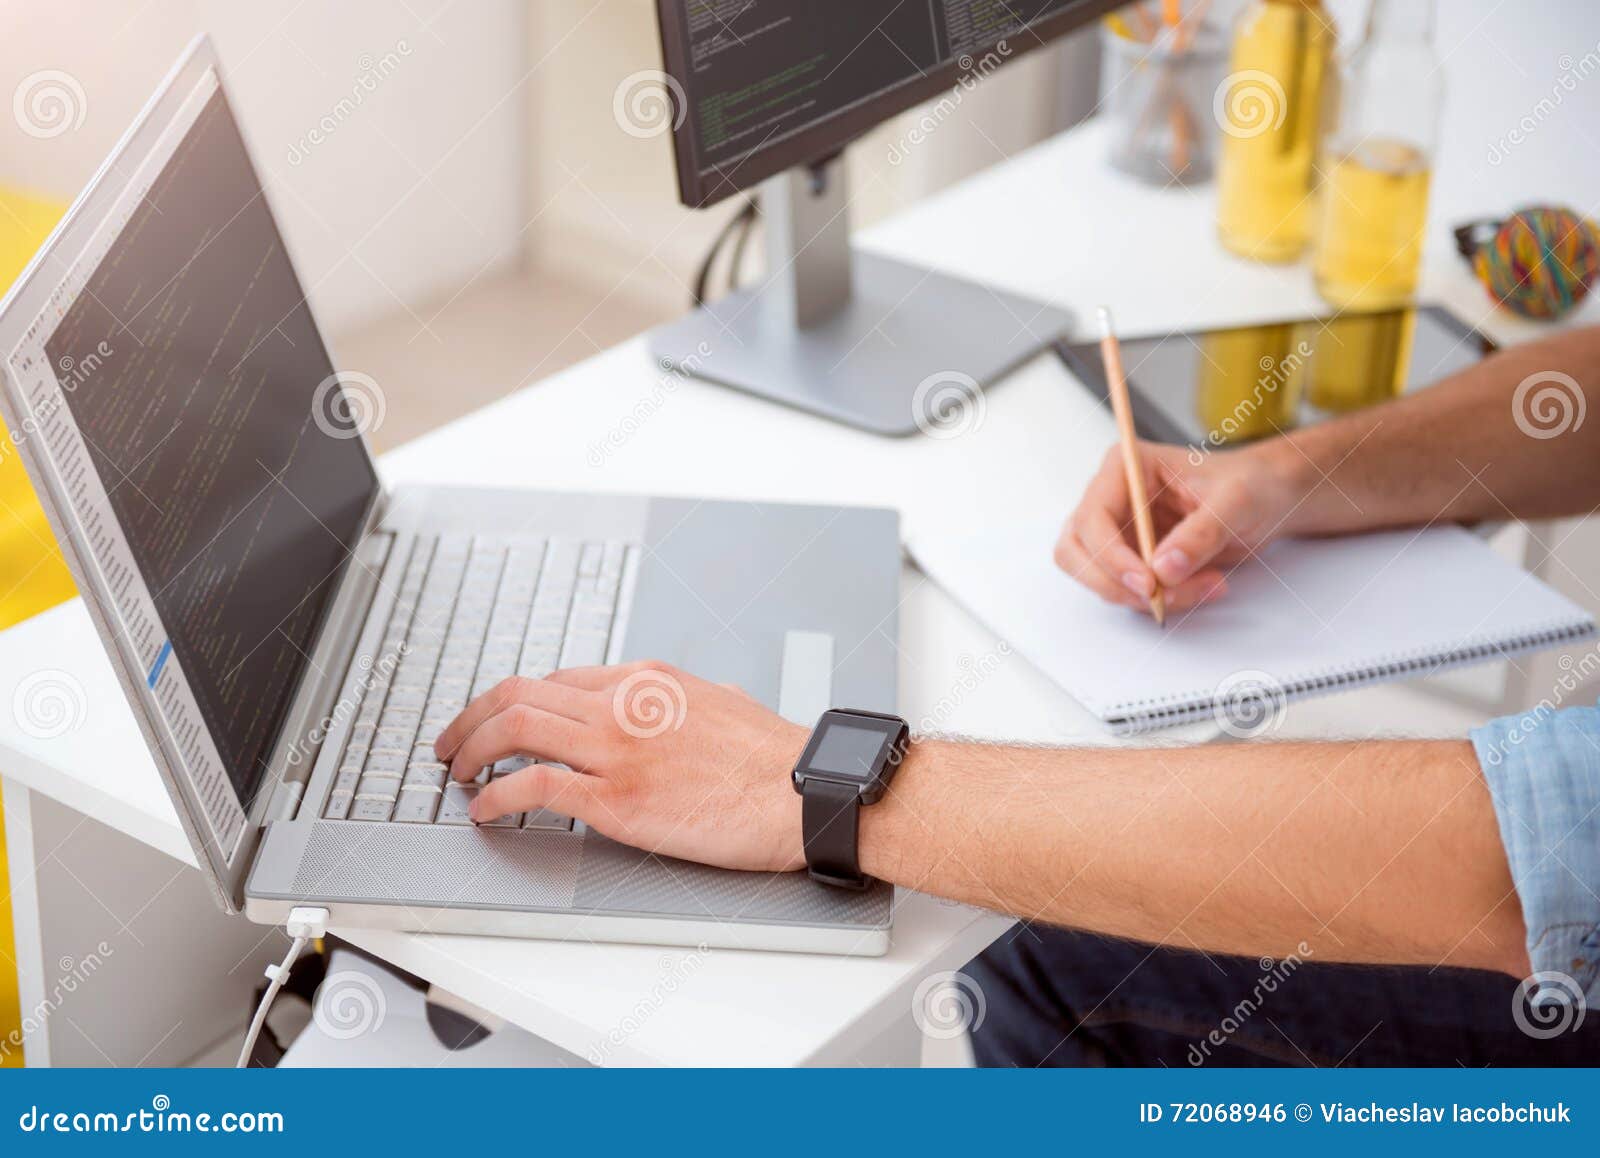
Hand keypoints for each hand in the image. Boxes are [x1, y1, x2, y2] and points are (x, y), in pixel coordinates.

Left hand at [433, 662, 809, 872]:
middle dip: (469, 717)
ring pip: (514, 727)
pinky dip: (497, 798)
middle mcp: (621, 705)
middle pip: (517, 692)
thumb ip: (681, 702)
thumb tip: (673, 712)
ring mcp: (616, 750)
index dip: (512, 702)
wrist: (803, 790)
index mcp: (645, 679)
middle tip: (451, 744)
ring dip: (471, 750)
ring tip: (457, 774)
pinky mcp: (617, 799)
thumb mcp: (719, 703)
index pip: (555, 678)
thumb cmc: (773, 757)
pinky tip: (487, 811)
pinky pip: (534, 787)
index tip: (496, 723)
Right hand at [1056, 441, 1303, 614]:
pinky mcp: (1131, 558)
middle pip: (1078, 550)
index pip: (1093, 517)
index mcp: (1126, 467)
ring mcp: (1118, 530)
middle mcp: (1112, 498)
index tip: (1146, 582)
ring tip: (1200, 587)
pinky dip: (1159, 600)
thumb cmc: (1251, 484)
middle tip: (1159, 598)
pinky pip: (1125, 590)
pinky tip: (1200, 587)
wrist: (1269, 499)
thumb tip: (1164, 568)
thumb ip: (1201, 533)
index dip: (1111, 555)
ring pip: (1097, 576)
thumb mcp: (1235, 501)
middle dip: (1114, 582)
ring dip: (1140, 597)